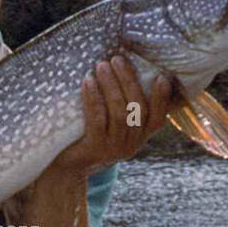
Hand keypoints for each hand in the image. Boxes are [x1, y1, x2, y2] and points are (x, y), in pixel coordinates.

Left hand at [53, 53, 173, 175]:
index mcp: (140, 137)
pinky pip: (97, 119)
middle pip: (137, 109)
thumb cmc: (89, 136)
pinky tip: (88, 82)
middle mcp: (131, 145)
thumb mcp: (111, 124)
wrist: (66, 167)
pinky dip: (94, 98)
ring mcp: (114, 148)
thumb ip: (124, 105)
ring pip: (120, 113)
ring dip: (111, 86)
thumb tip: (127, 68)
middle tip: (117, 59)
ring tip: (101, 66)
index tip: (161, 76)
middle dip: (129, 80)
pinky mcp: (95, 148)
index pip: (158, 119)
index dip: (162, 98)